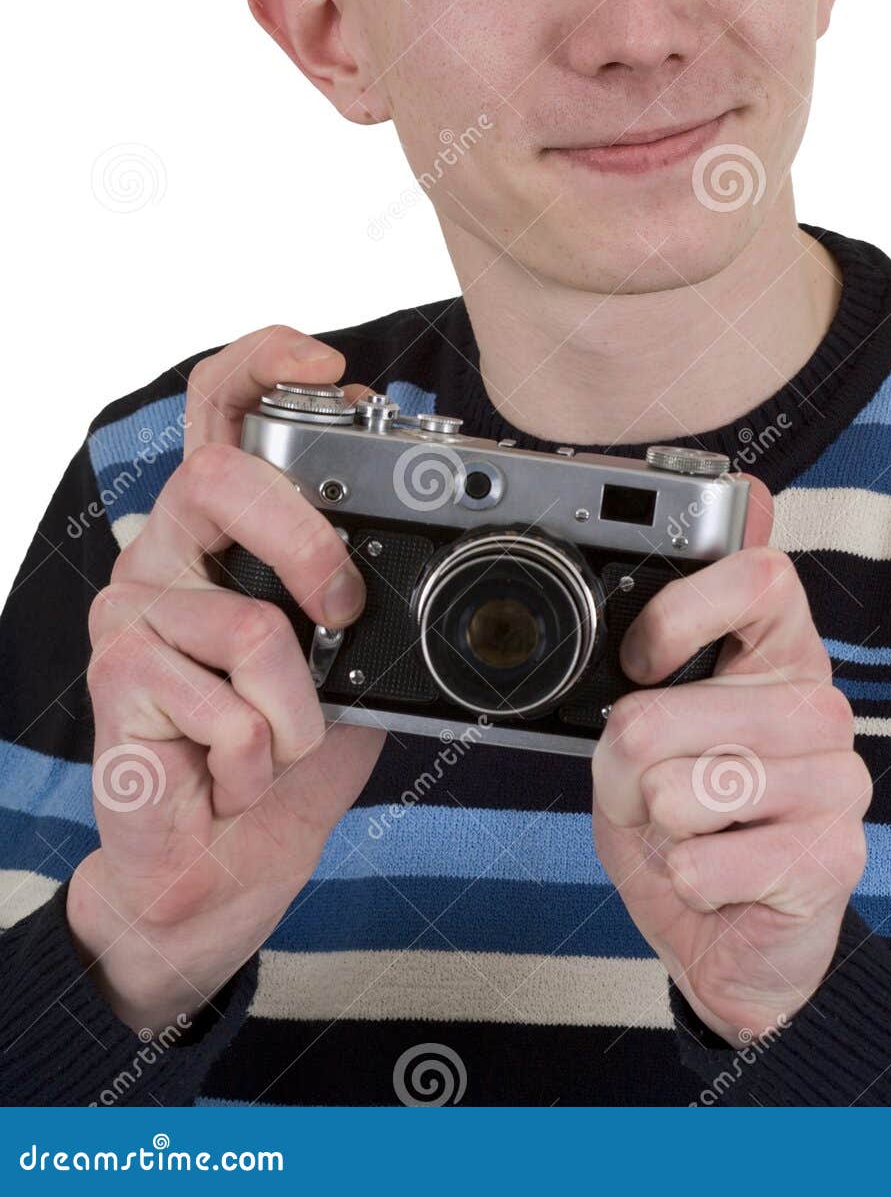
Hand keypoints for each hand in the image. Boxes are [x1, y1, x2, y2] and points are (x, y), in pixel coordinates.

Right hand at [67, 325, 385, 1033]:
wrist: (219, 869)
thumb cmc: (279, 759)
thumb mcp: (351, 660)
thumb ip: (365, 589)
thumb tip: (435, 525)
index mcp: (222, 535)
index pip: (220, 413)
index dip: (263, 363)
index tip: (326, 360)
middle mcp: (166, 556)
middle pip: (219, 480)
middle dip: (305, 546)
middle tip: (339, 609)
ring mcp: (130, 614)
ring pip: (249, 624)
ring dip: (296, 711)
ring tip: (275, 741)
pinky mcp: (115, 680)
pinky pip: (230, 704)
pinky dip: (262, 756)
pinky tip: (231, 774)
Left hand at [591, 475, 871, 1047]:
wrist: (727, 941)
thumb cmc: (683, 826)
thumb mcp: (638, 745)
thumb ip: (641, 685)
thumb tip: (664, 636)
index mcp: (779, 653)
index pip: (760, 576)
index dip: (680, 614)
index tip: (641, 661)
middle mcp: (820, 706)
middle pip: (681, 706)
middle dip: (631, 766)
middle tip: (654, 792)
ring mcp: (838, 779)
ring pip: (685, 788)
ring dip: (658, 827)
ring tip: (690, 834)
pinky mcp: (835, 855)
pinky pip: (704, 861)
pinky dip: (684, 880)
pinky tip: (718, 879)